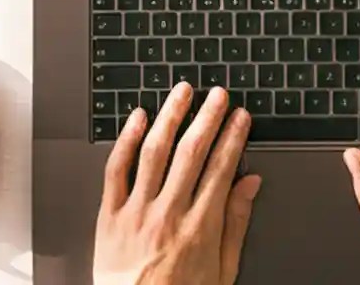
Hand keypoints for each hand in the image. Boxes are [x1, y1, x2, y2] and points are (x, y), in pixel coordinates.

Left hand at [93, 83, 261, 284]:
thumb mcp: (222, 270)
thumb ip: (236, 223)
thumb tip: (250, 185)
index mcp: (200, 227)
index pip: (221, 168)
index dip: (233, 137)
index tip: (240, 117)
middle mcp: (168, 213)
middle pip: (192, 153)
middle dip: (208, 118)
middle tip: (218, 95)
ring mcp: (136, 212)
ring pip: (154, 152)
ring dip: (171, 117)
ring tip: (182, 92)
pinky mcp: (109, 215)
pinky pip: (116, 170)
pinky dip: (126, 140)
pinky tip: (137, 118)